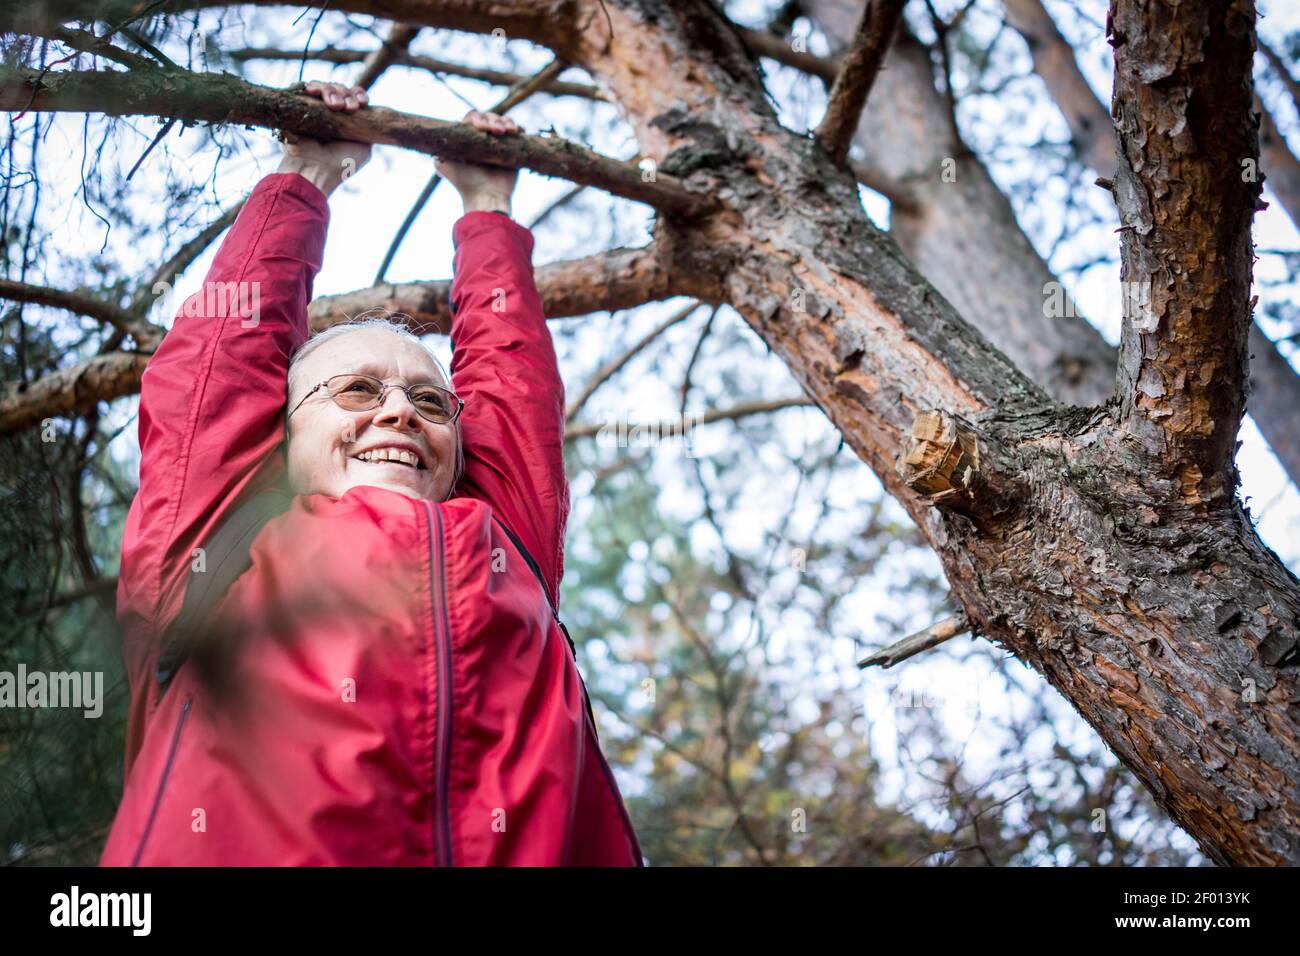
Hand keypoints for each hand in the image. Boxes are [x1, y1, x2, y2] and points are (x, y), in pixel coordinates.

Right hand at [277, 81, 372, 196]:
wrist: (315, 169)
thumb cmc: (341, 163)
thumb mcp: (364, 147)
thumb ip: (368, 129)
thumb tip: (369, 112)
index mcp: (346, 121)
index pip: (353, 98)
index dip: (358, 95)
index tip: (362, 102)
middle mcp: (330, 113)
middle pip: (340, 90)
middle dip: (346, 95)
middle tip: (348, 108)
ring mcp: (315, 109)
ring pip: (326, 87)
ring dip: (332, 91)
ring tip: (334, 105)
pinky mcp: (299, 106)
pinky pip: (306, 88)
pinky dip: (313, 86)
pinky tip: (314, 91)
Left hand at [435, 110, 521, 215]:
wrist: (486, 196)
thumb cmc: (464, 182)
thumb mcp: (442, 164)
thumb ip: (439, 146)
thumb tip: (442, 132)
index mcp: (467, 138)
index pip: (472, 118)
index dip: (477, 119)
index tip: (482, 128)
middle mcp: (482, 139)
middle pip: (488, 116)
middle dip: (493, 120)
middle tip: (497, 131)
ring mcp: (498, 143)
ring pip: (502, 121)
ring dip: (505, 122)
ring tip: (508, 131)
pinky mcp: (512, 149)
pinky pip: (516, 131)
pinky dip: (516, 127)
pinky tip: (516, 131)